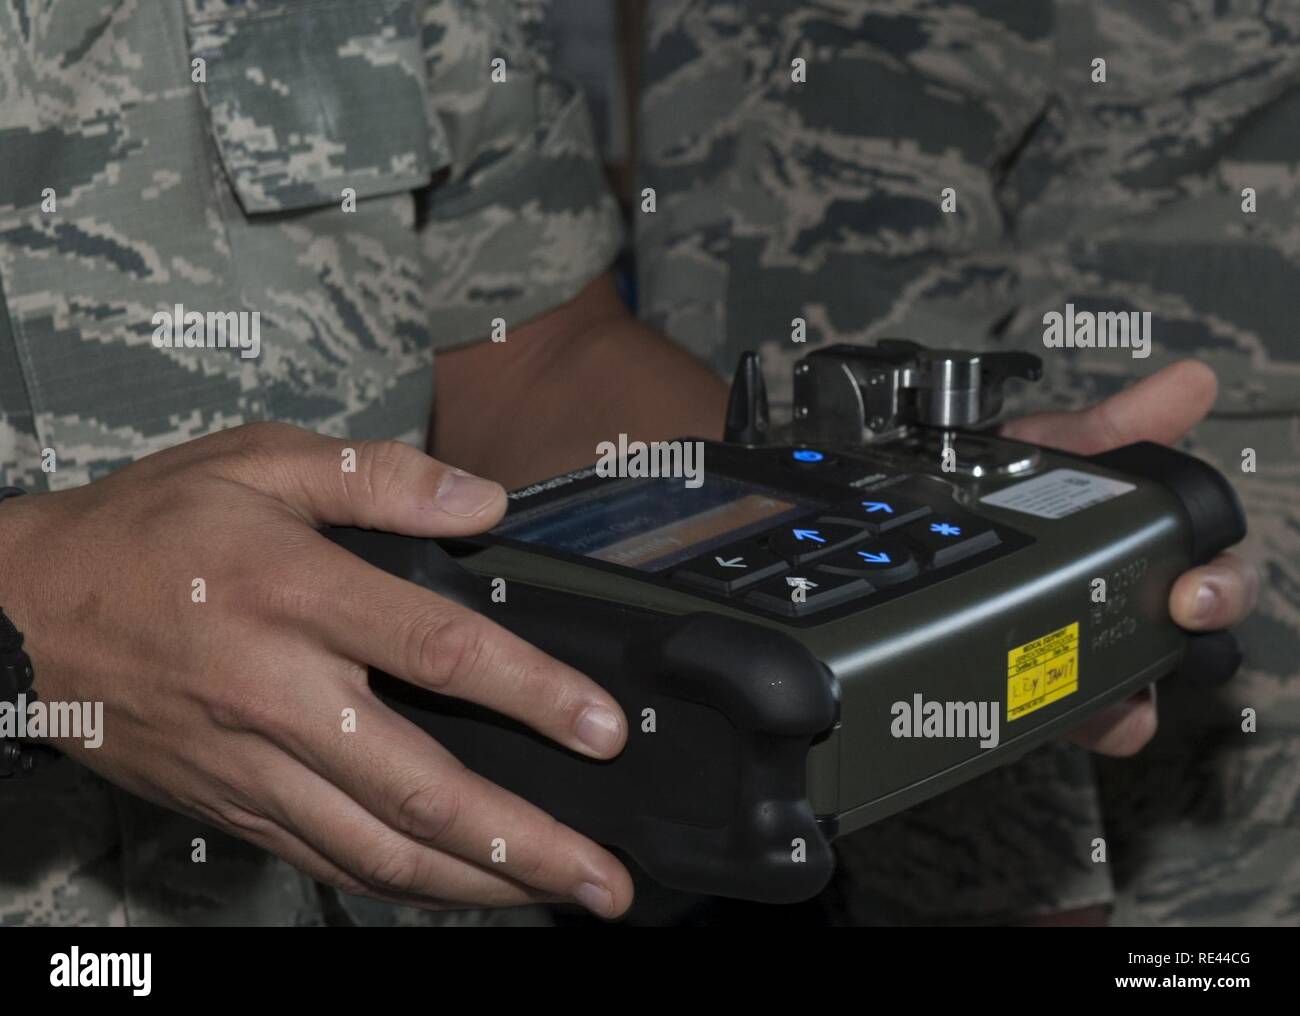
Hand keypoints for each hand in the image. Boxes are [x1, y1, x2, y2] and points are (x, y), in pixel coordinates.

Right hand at [0, 423, 633, 915]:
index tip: (604, 730)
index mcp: (297, 596)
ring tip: (553, 896)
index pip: (440, 652)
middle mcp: (280, 694)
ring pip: (378, 850)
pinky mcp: (230, 805)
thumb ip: (375, 478)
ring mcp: (253, 765)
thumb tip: (482, 501)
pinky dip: (399, 886)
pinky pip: (327, 860)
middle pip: (423, 789)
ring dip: (476, 884)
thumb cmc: (144, 533)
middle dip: (525, 843)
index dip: (534, 694)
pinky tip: (453, 890)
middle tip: (603, 878)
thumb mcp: (256, 463)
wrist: (20, 614)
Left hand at [1000, 360, 1257, 756]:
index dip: (1219, 580)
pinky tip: (1099, 716)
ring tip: (1128, 685)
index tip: (1196, 585)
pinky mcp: (1056, 689)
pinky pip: (1097, 717)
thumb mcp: (1052, 453)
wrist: (926, 532)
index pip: (1207, 567)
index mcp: (1139, 547)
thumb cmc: (998, 491)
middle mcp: (1128, 598)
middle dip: (1202, 620)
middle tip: (1182, 610)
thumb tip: (1192, 380)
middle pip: (1197, 627)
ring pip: (1154, 678)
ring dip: (1148, 682)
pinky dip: (1105, 721)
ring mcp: (1094, 645)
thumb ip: (1118, 426)